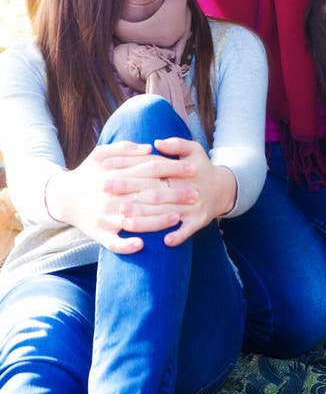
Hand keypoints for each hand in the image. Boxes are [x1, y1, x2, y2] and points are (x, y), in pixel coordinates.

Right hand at [45, 141, 180, 254]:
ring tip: (179, 216)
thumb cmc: (87, 173)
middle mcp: (110, 196)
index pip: (150, 169)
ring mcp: (105, 217)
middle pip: (148, 195)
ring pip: (136, 221)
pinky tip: (143, 244)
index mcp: (115, 174)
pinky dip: (127, 245)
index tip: (193, 169)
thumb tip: (150, 148)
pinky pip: (114, 243)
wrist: (61, 197)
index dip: (173, 168)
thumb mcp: (101, 153)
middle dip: (174, 195)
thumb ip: (126, 149)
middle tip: (195, 194)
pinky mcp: (98, 234)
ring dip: (158, 220)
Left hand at [115, 138, 236, 246]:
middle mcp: (184, 188)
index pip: (149, 168)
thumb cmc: (202, 167)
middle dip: (130, 194)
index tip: (107, 170)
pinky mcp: (199, 220)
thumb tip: (156, 143)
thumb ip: (176, 144)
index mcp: (179, 171)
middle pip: (154, 192)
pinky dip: (178, 236)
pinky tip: (165, 242)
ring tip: (125, 220)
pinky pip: (188, 230)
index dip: (128, 169)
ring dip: (145, 219)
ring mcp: (192, 206)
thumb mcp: (194, 149)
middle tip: (107, 193)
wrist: (224, 189)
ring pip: (166, 214)